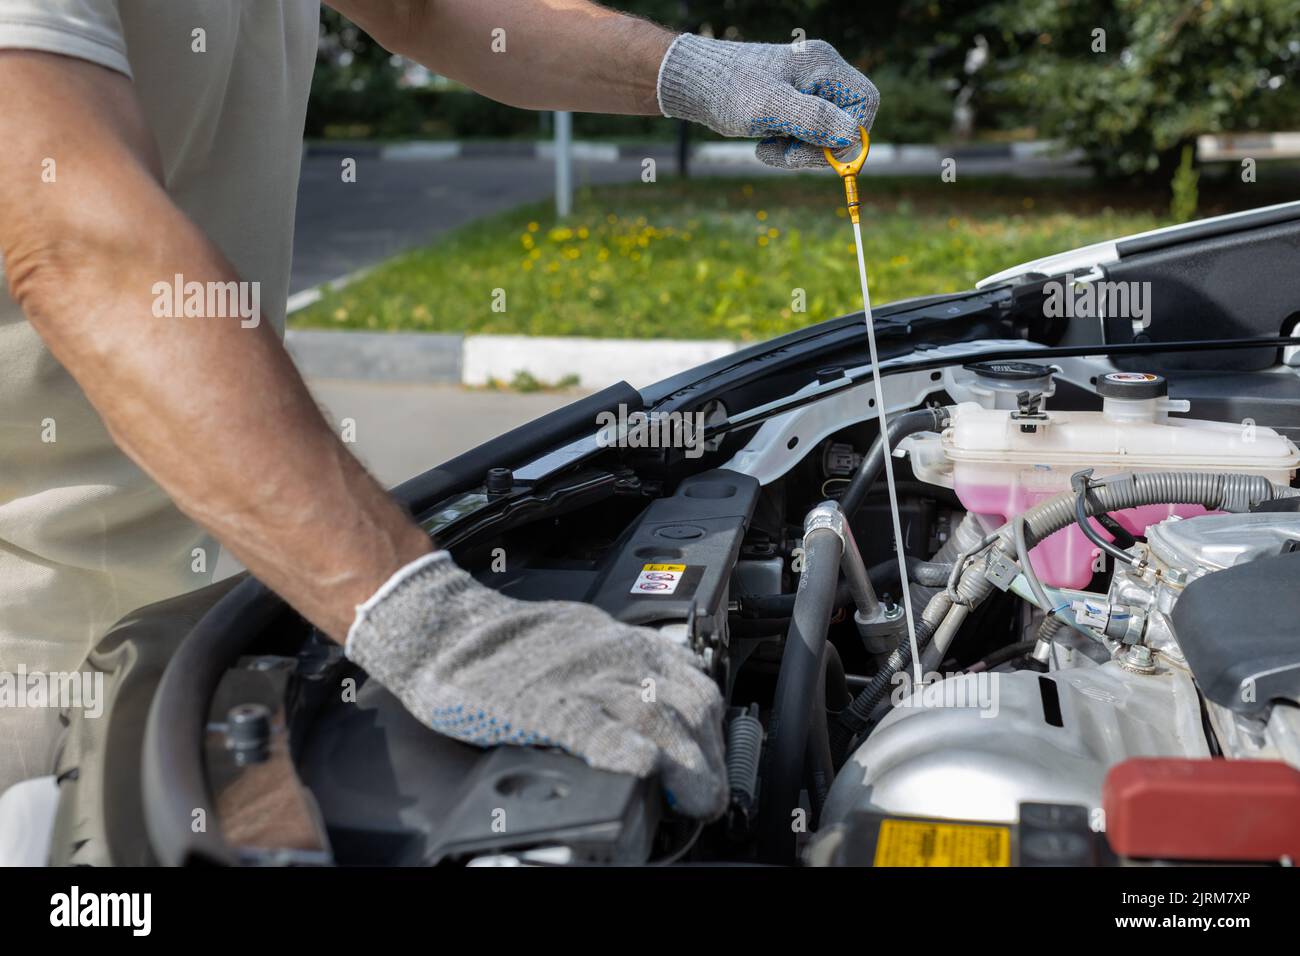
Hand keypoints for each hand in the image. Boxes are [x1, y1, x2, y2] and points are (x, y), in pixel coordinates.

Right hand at [345, 551, 727, 818]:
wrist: (449, 632)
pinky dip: (625, 750)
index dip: (714, 733)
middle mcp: (616, 659)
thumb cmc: (514, 643)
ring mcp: (583, 681)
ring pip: (654, 719)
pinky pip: (595, 727)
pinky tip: (642, 769)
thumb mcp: (588, 642)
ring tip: (696, 801)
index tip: (717, 767)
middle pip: (688, 707)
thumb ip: (628, 672)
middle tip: (710, 797)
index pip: (697, 688)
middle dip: (708, 757)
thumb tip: (663, 717)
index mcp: (628, 646)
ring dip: (685, 765)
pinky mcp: (545, 704)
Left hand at [656, 34, 878, 168]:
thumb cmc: (728, 91)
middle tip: (785, 155)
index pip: (864, 102)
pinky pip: (807, 138)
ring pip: (825, 136)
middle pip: (846, 123)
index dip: (851, 135)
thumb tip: (851, 136)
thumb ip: (812, 120)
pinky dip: (789, 150)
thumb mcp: (768, 108)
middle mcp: (822, 74)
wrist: (696, 85)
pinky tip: (765, 144)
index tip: (820, 154)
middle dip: (818, 148)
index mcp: (823, 65)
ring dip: (799, 152)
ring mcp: (810, 90)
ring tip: (767, 146)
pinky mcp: (796, 106)